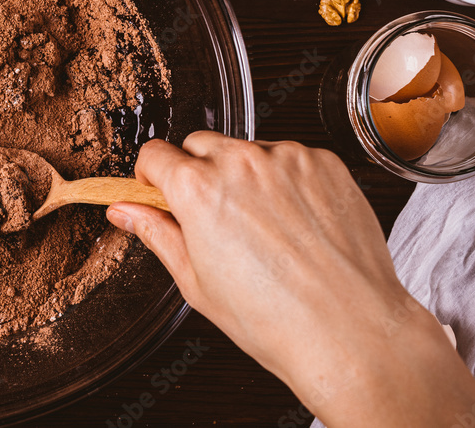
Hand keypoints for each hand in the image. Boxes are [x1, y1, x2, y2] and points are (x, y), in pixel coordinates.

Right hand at [107, 133, 474, 427]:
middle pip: (199, 144)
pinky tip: (294, 223)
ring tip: (263, 227)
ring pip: (247, 150)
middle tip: (214, 216)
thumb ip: (156, 233)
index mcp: (197, 189)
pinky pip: (290, 158)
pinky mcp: (324, 162)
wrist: (349, 331)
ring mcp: (287, 158)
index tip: (160, 191)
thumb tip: (125, 212)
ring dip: (244, 174)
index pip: (154, 153)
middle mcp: (240, 162)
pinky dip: (286, 180)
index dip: (152, 176)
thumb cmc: (274, 318)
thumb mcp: (195, 281)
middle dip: (197, 171)